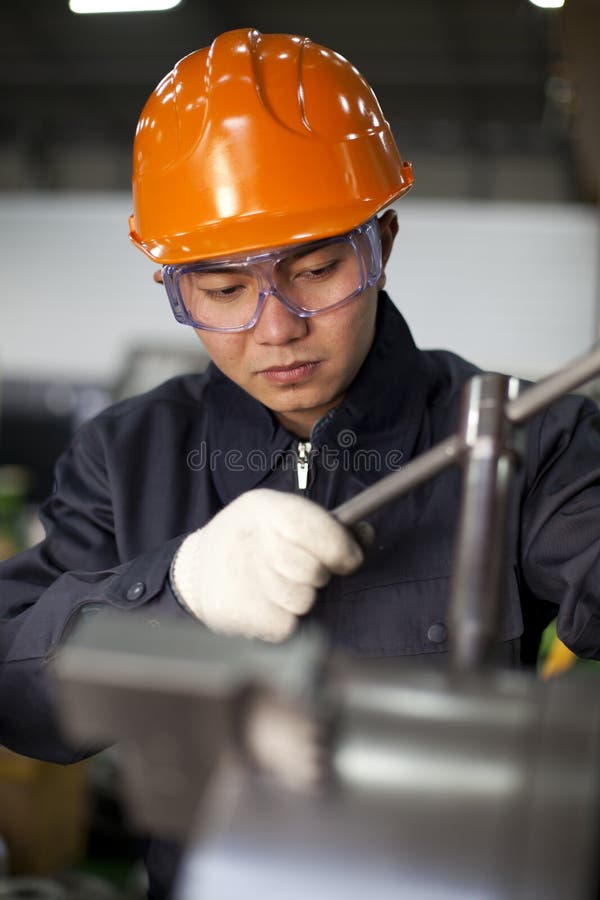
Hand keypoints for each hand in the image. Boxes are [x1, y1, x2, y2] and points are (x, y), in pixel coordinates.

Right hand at [171, 489, 362, 640]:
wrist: (199, 569)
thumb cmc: (252, 541)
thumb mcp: (282, 516)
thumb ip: (325, 525)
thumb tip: (364, 535)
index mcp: (266, 508)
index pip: (318, 530)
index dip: (342, 549)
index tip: (349, 560)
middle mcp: (252, 540)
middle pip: (313, 570)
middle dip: (316, 575)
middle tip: (300, 572)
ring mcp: (242, 578)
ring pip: (302, 600)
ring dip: (299, 599)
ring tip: (278, 587)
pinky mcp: (237, 612)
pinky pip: (286, 626)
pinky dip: (283, 621)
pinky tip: (266, 604)